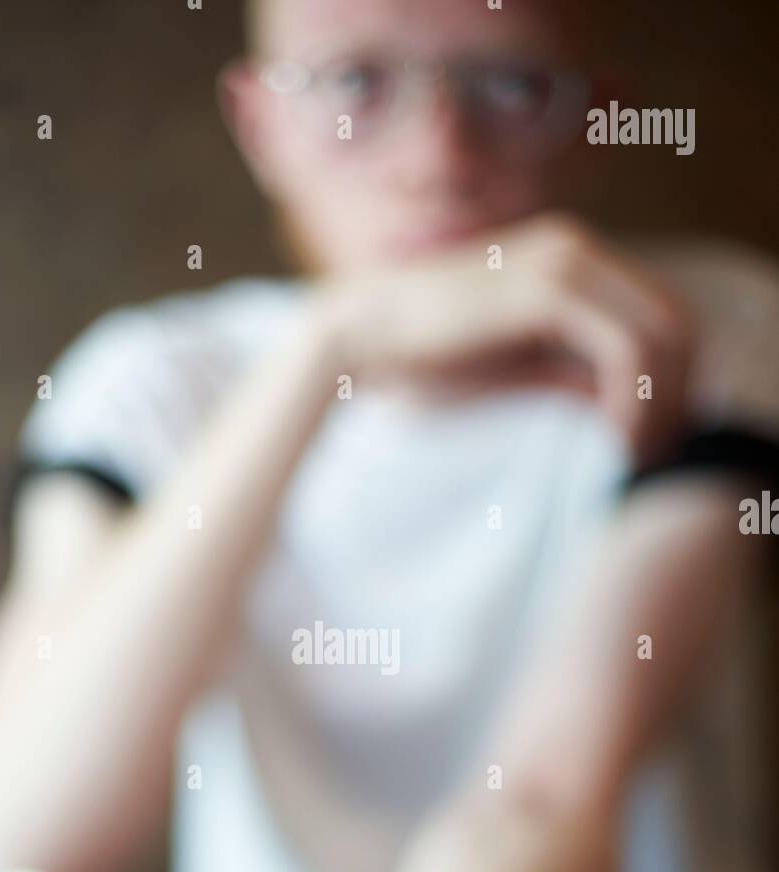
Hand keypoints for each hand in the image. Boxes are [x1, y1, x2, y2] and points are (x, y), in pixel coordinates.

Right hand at [318, 212, 691, 463]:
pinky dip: (632, 399)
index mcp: (571, 260)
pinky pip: (626, 347)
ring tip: (631, 457)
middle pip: (676, 325)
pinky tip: (610, 439)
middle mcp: (578, 248)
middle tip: (652, 459)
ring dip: (660, 405)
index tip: (648, 445)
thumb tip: (627, 410)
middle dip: (677, 399)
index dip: (672, 387)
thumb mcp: (518, 373)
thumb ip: (574, 377)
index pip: (661, 319)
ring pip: (663, 334)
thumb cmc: (426, 360)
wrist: (359, 336)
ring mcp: (567, 259)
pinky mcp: (549, 288)